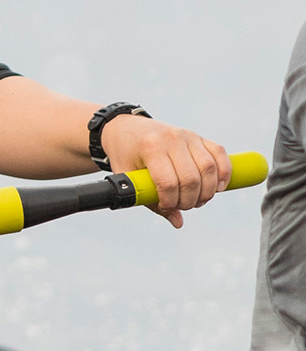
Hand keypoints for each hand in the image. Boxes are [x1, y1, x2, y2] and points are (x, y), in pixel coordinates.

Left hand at [98, 114, 230, 227]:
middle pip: (191, 179)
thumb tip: (178, 222)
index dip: (170, 202)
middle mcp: (172, 139)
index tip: (165, 206)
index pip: (168, 183)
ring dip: (207, 191)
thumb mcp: (127, 176)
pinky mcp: (198, 137)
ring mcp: (187, 136)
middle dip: (189, 201)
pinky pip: (219, 153)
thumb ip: (149, 200)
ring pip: (209, 168)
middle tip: (182, 206)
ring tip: (197, 200)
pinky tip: (217, 187)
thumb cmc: (125, 154)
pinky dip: (224, 172)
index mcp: (150, 148)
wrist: (126, 128)